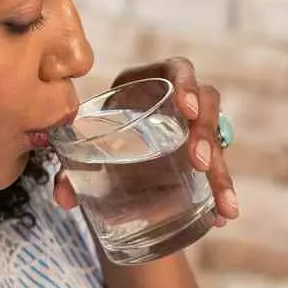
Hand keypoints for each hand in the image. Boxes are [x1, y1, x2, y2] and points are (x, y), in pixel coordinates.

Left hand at [54, 57, 239, 227]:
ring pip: (218, 141)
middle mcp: (179, 102)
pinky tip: (221, 218)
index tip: (185, 110)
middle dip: (206, 133)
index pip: (178, 69)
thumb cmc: (98, 139)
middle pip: (207, 104)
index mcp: (150, 83)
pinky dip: (219, 196)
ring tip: (224, 206)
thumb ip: (71, 167)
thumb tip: (64, 196)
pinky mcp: (203, 155)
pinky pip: (218, 172)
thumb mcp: (85, 146)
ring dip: (221, 172)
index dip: (187, 85)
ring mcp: (195, 129)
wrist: (109, 160)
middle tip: (199, 163)